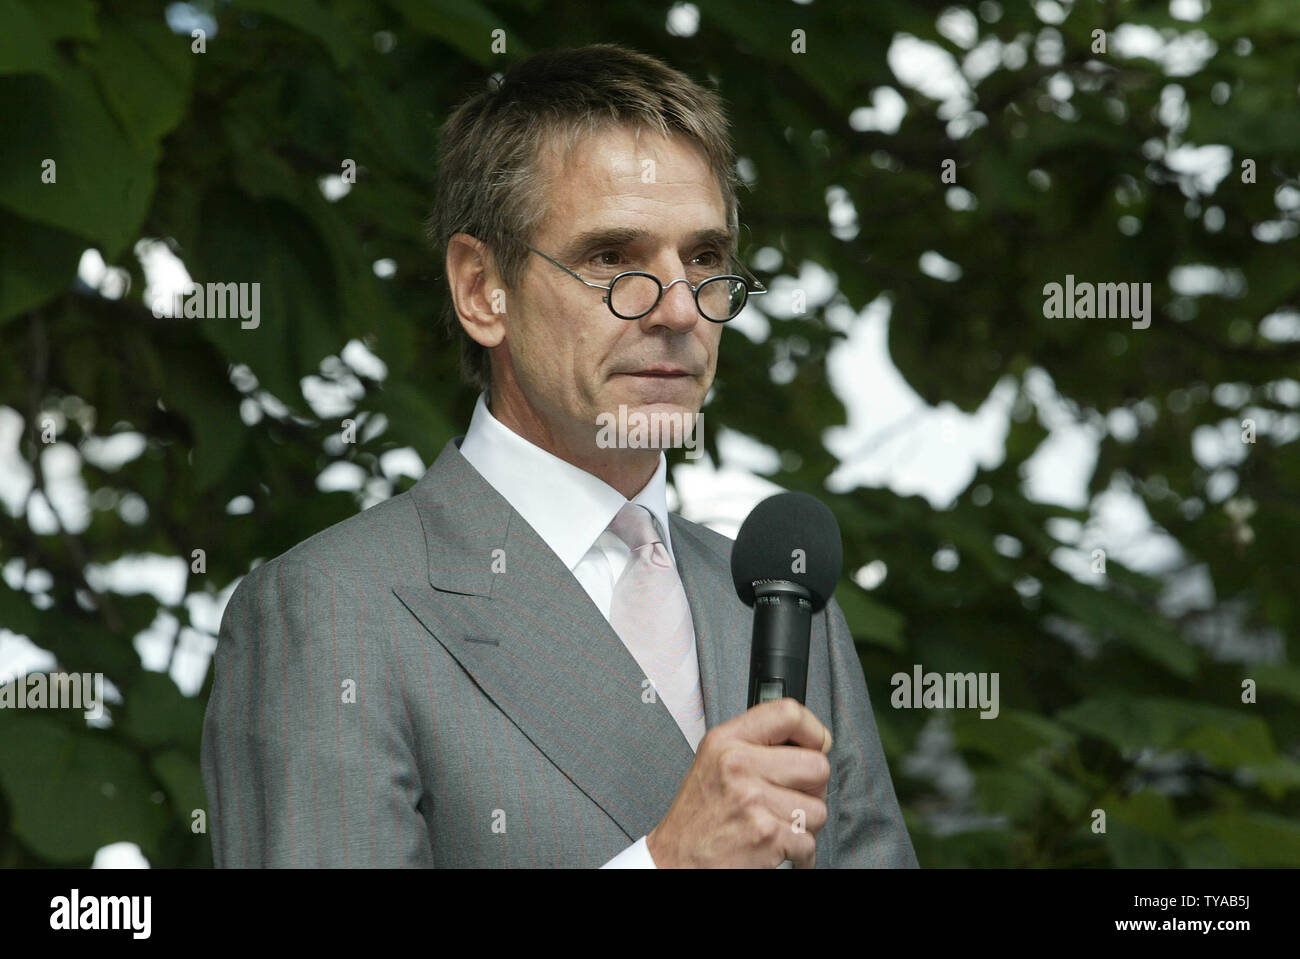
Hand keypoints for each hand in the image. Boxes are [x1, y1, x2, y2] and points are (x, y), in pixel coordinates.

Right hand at [646, 698, 831, 867]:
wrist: (675, 861)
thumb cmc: (697, 816)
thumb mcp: (713, 761)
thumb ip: (754, 744)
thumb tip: (808, 742)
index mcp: (726, 740)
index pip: (789, 714)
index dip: (814, 731)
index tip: (817, 745)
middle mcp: (737, 764)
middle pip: (817, 766)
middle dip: (814, 789)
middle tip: (794, 799)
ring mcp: (752, 799)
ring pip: (818, 809)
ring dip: (805, 825)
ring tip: (778, 825)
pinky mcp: (765, 835)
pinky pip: (809, 843)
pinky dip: (800, 854)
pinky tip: (780, 848)